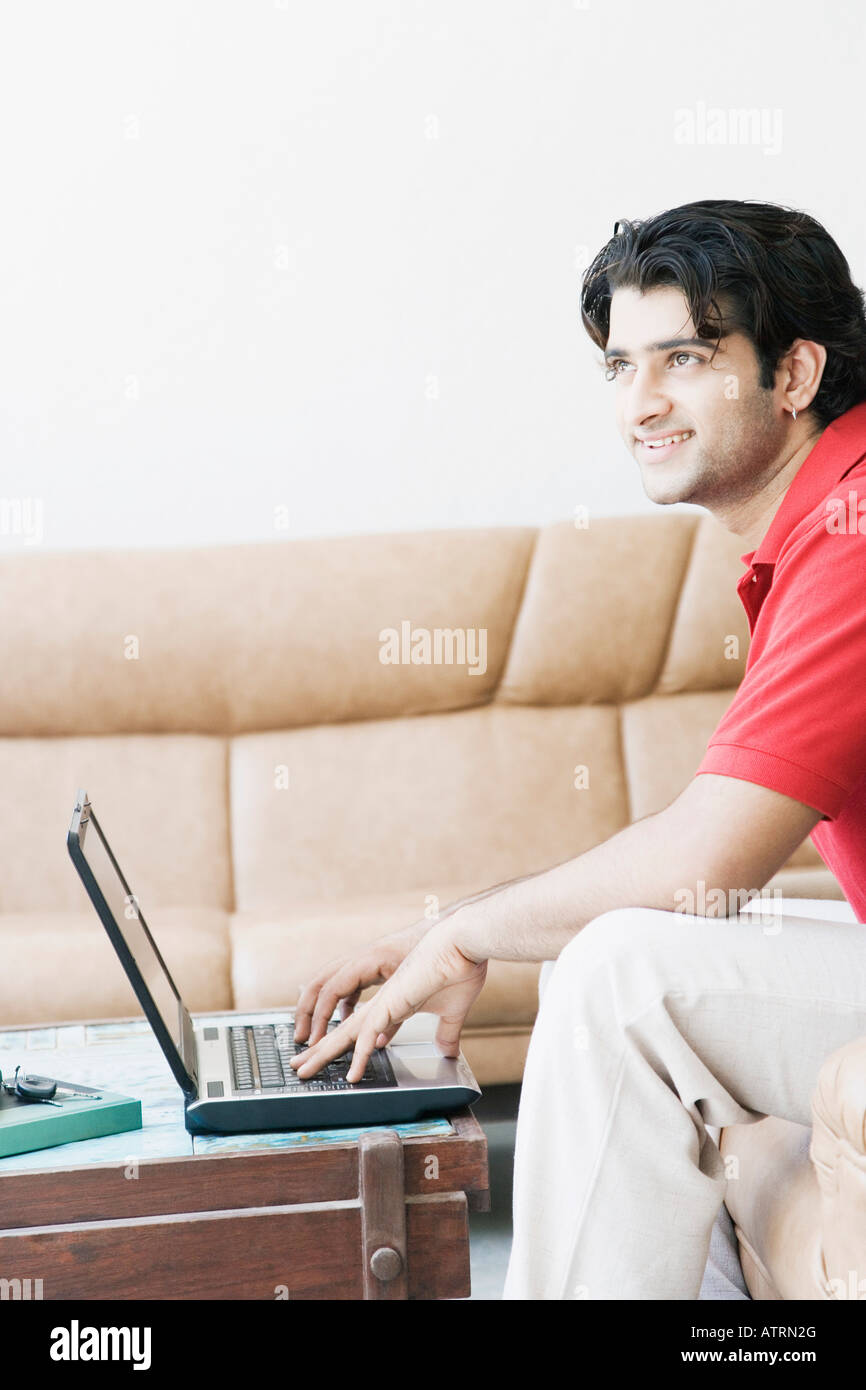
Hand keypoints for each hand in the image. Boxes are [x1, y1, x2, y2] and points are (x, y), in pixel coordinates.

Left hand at [290, 916, 487, 1083]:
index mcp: (391, 1000)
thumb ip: (443, 1032)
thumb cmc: (459, 970)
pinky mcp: (390, 1003)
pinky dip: (359, 1056)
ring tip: (304, 1070)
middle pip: (340, 1028)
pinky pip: (368, 1034)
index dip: (342, 1041)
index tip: (331, 1055)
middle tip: (299, 1065)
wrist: (462, 945)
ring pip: (343, 1032)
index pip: (357, 1024)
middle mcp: (381, 1001)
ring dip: (323, 1053)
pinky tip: (352, 1075)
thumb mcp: (449, 1012)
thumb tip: (445, 1051)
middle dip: (318, 1049)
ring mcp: (383, 1002)